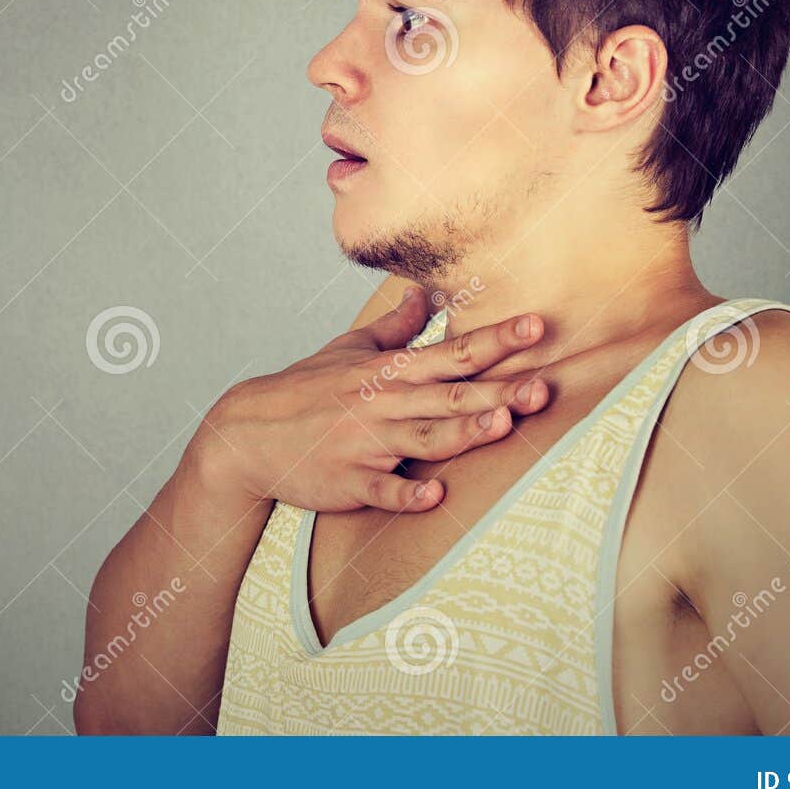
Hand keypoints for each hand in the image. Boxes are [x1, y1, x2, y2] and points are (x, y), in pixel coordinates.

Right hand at [185, 287, 550, 513]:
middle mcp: (383, 404)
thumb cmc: (304, 391)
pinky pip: (382, 489)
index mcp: (388, 372)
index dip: (497, 340)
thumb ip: (394, 327)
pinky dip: (406, 493)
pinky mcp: (350, 482)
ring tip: (504, 425)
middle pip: (450, 396)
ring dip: (465, 433)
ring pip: (424, 439)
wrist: (247, 435)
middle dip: (498, 390)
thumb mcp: (348, 350)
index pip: (453, 352)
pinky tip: (434, 496)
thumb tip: (424, 292)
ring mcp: (367, 444)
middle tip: (542, 385)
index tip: (536, 326)